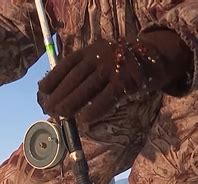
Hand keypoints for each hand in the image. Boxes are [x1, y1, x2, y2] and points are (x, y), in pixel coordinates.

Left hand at [37, 30, 192, 120]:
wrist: (156, 55)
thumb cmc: (121, 63)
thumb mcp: (101, 59)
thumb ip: (84, 71)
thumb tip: (60, 94)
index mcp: (90, 50)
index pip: (66, 65)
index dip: (52, 78)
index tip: (42, 91)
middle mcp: (99, 56)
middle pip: (73, 79)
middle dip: (58, 96)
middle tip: (48, 109)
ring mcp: (112, 68)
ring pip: (86, 89)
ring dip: (71, 105)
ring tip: (60, 116)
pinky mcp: (125, 82)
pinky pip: (106, 98)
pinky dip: (93, 110)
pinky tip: (83, 120)